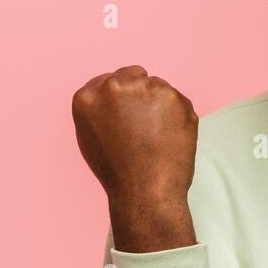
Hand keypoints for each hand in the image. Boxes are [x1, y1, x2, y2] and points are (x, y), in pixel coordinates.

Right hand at [72, 65, 197, 250]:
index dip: (121, 98)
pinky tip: (170, 137)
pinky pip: (179, 101)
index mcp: (88, 96)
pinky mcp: (177, 98)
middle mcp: (116, 86)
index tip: (127, 113)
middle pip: (135, 75)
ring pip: (159, 87)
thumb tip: (117, 96)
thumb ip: (100, 108)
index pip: (110, 80)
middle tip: (144, 124)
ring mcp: (149, 89)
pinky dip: (178, 115)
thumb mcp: (91, 136)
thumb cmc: (117, 171)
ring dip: (160, 104)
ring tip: (155, 136)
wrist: (145, 192)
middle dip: (141, 93)